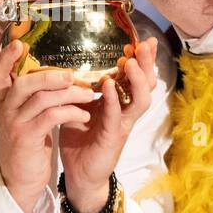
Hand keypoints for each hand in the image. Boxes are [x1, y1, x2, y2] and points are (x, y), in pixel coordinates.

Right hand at [0, 40, 96, 212]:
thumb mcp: (23, 115)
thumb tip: (54, 72)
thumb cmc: (26, 141)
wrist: (19, 178)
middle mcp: (5, 109)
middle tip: (72, 75)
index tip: (19, 43)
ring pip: (41, 99)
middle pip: (23, 83)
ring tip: (88, 95)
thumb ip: (31, 95)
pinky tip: (84, 115)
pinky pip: (51, 118)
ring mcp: (15, 124)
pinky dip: (71, 113)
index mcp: (2, 100)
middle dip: (49, 75)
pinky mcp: (27, 138)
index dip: (5, 57)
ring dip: (69, 95)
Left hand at [58, 37, 158, 212]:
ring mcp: (122, 124)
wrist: (79, 174)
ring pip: (140, 100)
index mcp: (119, 101)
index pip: (135, 76)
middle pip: (146, 84)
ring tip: (131, 62)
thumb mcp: (78, 107)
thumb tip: (65, 63)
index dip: (141, 58)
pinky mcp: (113, 137)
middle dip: (147, 63)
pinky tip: (109, 86)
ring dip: (137, 80)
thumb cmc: (80, 139)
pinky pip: (116, 116)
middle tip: (145, 44)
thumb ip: (78, 88)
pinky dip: (113, 100)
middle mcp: (125, 111)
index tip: (142, 38)